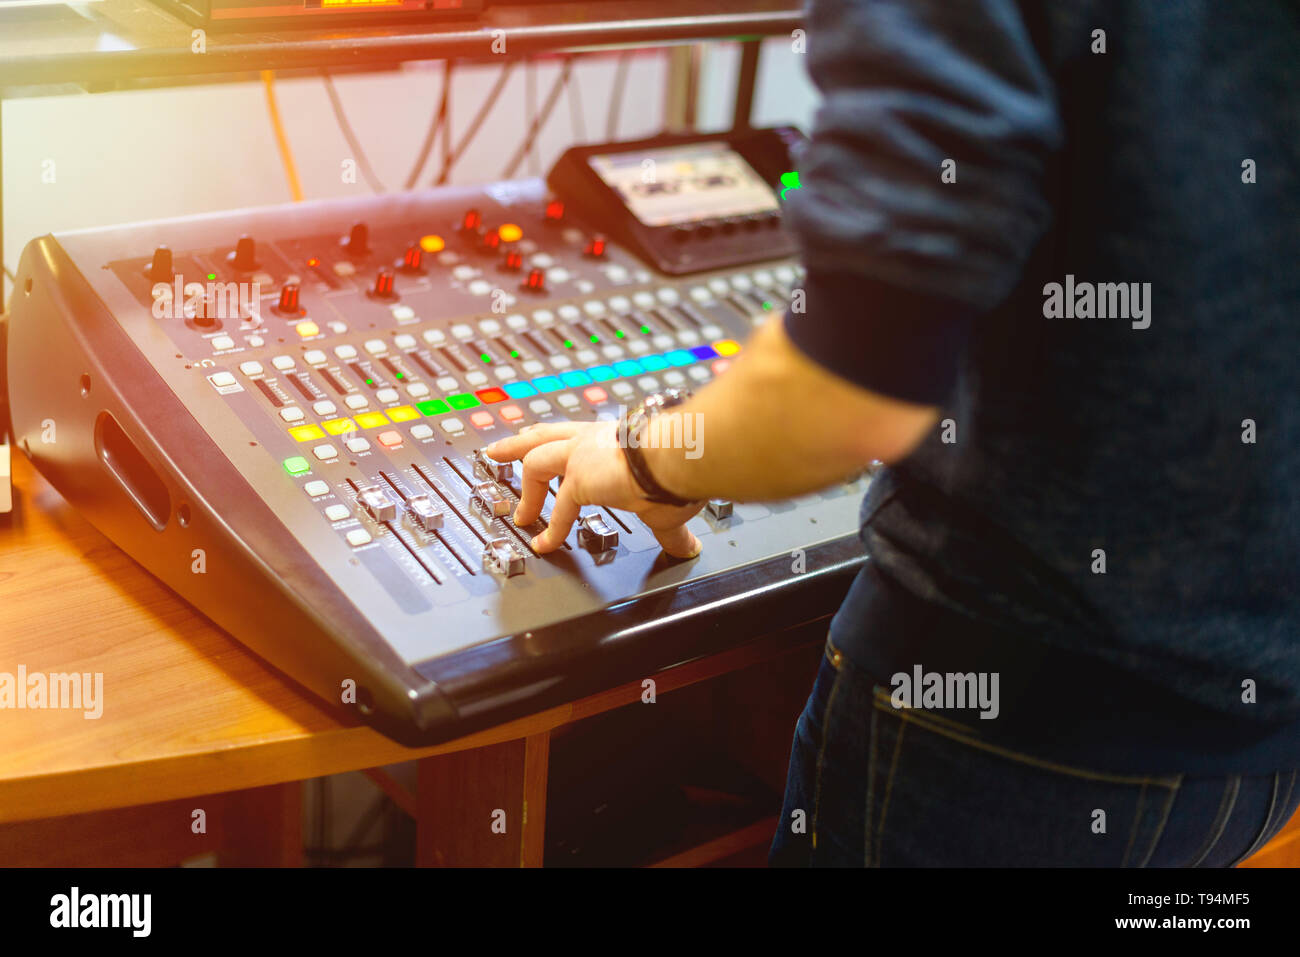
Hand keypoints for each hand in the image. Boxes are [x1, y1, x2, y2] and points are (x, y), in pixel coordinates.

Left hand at [484, 421, 703, 557]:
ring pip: (535, 461)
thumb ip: (672, 526)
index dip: (558, 442)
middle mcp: (594, 439)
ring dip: (526, 490)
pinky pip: (557, 508)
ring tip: (521, 516)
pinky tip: (546, 545)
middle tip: (497, 451)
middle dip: (517, 444)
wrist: (684, 454)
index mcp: (614, 437)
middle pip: (543, 436)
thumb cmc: (682, 466)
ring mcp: (582, 455)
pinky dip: (551, 529)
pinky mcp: (580, 479)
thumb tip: (686, 545)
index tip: (547, 445)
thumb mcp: (668, 497)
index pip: (576, 435)